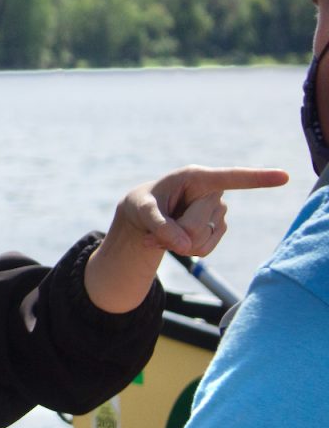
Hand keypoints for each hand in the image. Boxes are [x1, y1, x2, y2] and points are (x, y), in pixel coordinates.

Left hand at [86, 165, 288, 312]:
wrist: (146, 216)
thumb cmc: (143, 204)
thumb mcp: (142, 210)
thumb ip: (159, 226)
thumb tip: (184, 245)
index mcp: (198, 177)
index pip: (231, 178)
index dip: (258, 178)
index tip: (284, 176)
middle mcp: (214, 193)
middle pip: (195, 227)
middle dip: (172, 233)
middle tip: (154, 227)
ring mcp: (219, 213)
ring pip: (198, 242)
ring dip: (174, 244)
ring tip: (161, 232)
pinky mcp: (217, 230)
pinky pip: (201, 251)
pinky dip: (181, 250)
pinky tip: (171, 239)